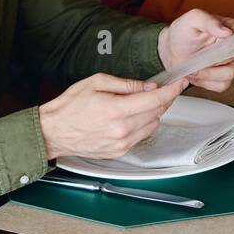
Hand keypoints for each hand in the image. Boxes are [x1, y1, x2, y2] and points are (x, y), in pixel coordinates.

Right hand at [38, 73, 190, 160]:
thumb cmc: (70, 106)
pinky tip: (132, 116)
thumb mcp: (97, 83)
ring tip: (140, 102)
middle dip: (164, 99)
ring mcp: (122, 143)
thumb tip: (149, 86)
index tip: (181, 82)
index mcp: (116, 110)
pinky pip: (142, 136)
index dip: (172, 90)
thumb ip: (126, 84)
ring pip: (153, 125)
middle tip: (161, 88)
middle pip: (158, 113)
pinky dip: (144, 124)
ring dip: (154, 112)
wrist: (53, 132)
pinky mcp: (120, 151)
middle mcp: (122, 130)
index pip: (156, 100)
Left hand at [158, 9, 233, 91]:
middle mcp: (231, 46)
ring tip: (193, 69)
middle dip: (212, 63)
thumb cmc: (182, 32)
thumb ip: (208, 21)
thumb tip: (226, 31)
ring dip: (208, 75)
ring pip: (229, 75)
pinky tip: (196, 75)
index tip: (216, 49)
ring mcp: (228, 63)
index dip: (231, 44)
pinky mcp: (221, 76)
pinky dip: (206, 83)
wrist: (171, 49)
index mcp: (229, 28)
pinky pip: (221, 85)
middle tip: (197, 61)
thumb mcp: (192, 20)